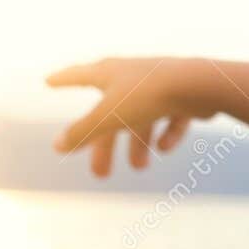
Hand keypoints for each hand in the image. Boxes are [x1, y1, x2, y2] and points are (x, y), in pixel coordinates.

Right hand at [46, 57, 213, 176]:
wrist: (200, 84)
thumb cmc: (148, 95)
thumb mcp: (107, 117)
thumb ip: (82, 133)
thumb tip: (57, 146)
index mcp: (109, 72)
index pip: (79, 74)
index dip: (64, 79)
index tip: (49, 80)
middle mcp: (133, 75)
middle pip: (111, 114)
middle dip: (105, 146)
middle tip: (99, 175)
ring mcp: (160, 83)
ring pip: (143, 119)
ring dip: (138, 145)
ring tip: (140, 167)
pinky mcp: (185, 93)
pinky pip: (172, 117)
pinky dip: (167, 134)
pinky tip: (164, 148)